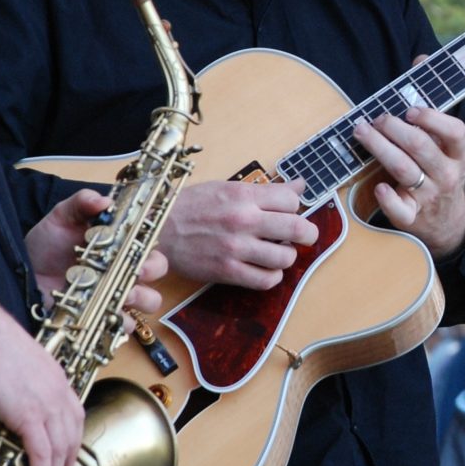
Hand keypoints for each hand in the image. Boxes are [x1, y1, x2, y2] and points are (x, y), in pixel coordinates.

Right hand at [0, 307, 85, 465]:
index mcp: (56, 378)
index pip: (74, 410)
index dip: (73, 432)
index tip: (69, 446)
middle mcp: (58, 393)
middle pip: (72, 431)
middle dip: (69, 455)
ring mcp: (47, 406)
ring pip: (59, 447)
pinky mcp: (30, 417)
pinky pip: (42, 453)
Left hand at [28, 188, 168, 313]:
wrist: (24, 270)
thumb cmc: (48, 242)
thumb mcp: (62, 217)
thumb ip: (81, 203)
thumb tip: (103, 200)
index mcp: (121, 243)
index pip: (151, 243)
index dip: (152, 243)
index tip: (142, 245)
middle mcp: (124, 268)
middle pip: (157, 271)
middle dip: (151, 271)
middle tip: (135, 271)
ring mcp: (115, 293)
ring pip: (150, 300)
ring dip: (142, 298)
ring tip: (122, 296)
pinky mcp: (103, 314)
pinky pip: (125, 325)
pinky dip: (121, 323)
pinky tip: (106, 316)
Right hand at [158, 178, 317, 290]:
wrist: (157, 228)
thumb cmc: (189, 205)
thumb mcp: (226, 187)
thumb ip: (264, 190)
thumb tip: (299, 185)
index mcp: (243, 195)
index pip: (292, 199)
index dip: (294, 206)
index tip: (287, 211)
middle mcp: (244, 220)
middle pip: (298, 228)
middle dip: (307, 233)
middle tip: (303, 236)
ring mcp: (236, 248)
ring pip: (285, 258)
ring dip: (286, 256)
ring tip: (276, 253)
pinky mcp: (227, 272)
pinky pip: (265, 280)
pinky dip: (272, 277)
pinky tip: (265, 269)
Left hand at [353, 95, 464, 259]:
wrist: (449, 222)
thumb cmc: (440, 170)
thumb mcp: (445, 142)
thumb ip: (432, 101)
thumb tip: (420, 58)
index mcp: (458, 154)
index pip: (455, 133)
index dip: (434, 119)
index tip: (411, 109)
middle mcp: (447, 174)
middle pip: (421, 148)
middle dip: (394, 129)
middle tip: (375, 118)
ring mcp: (429, 196)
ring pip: (404, 170)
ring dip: (381, 149)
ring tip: (361, 132)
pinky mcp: (412, 217)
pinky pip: (400, 210)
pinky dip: (388, 199)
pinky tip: (378, 186)